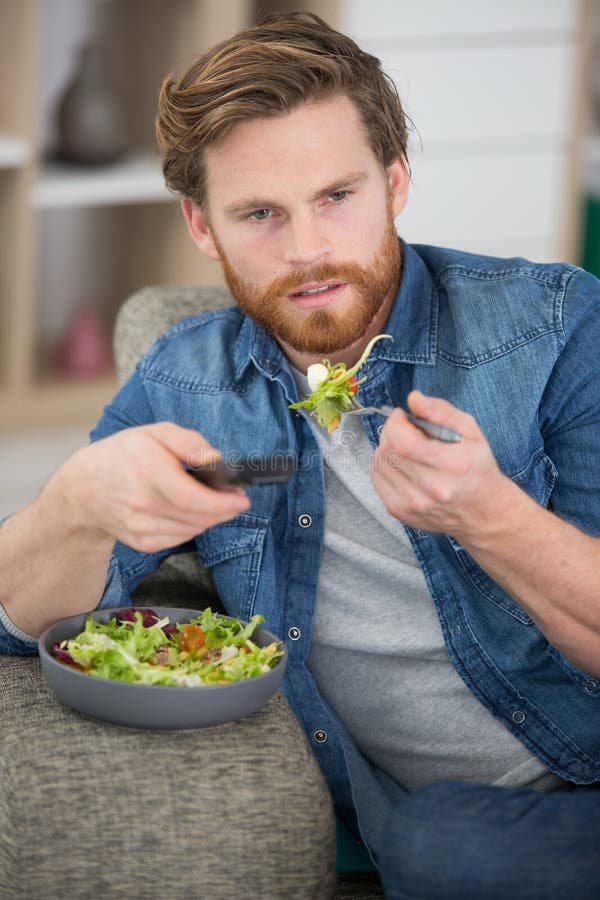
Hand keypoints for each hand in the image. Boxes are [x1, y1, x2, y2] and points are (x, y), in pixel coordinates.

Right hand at [42, 423, 250, 552]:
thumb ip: (189, 441)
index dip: (221, 502)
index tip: (242, 498)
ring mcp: (140, 526)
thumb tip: (216, 459)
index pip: (190, 497)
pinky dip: (192, 525)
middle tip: (235, 498)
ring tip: (210, 500)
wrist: (84, 489)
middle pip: (197, 516)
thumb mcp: (155, 432)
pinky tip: (186, 510)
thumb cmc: (124, 454)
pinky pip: (182, 537)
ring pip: (194, 529)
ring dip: (210, 517)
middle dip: (224, 509)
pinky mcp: (142, 542)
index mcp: (145, 468)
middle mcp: (141, 501)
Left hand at [371, 391, 512, 540]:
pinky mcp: (401, 512)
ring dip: (386, 447)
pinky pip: (377, 478)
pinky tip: (398, 461)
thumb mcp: (471, 432)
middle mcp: (432, 489)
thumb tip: (414, 399)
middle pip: (389, 452)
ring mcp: (414, 504)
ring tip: (404, 445)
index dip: (396, 423)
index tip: (402, 416)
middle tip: (404, 429)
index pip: (405, 442)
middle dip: (391, 432)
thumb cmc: (476, 467)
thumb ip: (442, 412)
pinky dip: (382, 464)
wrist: (482, 512)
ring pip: (379, 463)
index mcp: (453, 466)